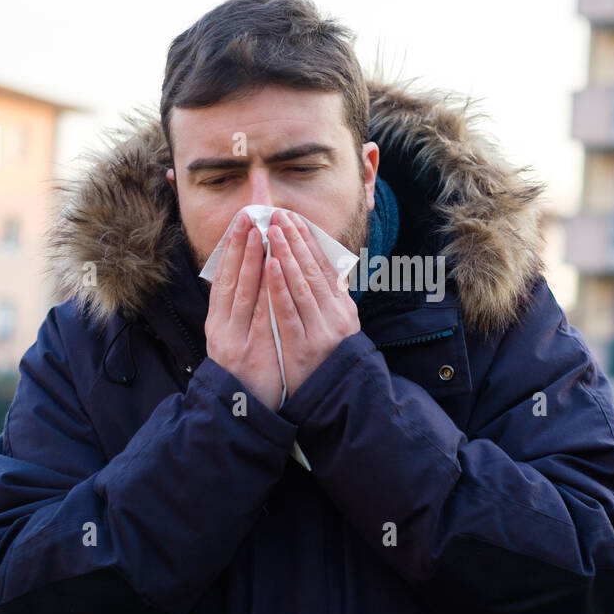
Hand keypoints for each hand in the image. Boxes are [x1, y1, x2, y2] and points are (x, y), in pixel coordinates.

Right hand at [205, 211, 283, 411]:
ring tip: (261, 235)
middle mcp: (222, 329)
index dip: (232, 250)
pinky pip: (260, 318)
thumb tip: (250, 280)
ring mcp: (236, 341)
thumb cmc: (242, 376)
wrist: (237, 415)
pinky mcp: (253, 354)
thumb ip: (239, 315)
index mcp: (217, 323)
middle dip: (241, 247)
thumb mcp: (234, 342)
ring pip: (244, 294)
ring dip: (252, 262)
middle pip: (231, 280)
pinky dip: (265, 293)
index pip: (224, 279)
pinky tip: (271, 273)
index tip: (241, 223)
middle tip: (249, 217)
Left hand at [263, 210, 360, 397]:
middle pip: (314, 270)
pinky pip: (290, 311)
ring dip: (287, 255)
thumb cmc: (333, 361)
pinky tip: (271, 266)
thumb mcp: (340, 328)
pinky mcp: (304, 346)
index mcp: (343, 308)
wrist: (339, 398)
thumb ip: (335, 300)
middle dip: (295, 240)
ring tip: (272, 231)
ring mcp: (321, 330)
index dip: (309, 241)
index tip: (294, 219)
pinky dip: (280, 286)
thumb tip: (332, 270)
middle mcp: (335, 315)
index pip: (326, 266)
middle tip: (279, 215)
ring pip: (302, 285)